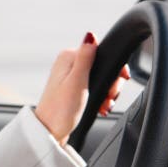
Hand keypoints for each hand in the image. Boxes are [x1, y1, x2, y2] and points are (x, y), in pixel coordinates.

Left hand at [33, 32, 129, 146]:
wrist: (50, 131)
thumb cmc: (61, 109)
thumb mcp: (77, 81)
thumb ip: (85, 58)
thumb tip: (90, 35)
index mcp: (69, 57)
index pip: (100, 52)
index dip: (113, 67)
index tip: (117, 82)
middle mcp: (69, 64)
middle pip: (102, 65)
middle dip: (111, 83)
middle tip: (109, 97)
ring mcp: (70, 76)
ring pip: (100, 78)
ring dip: (107, 92)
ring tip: (105, 105)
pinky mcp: (73, 88)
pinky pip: (94, 87)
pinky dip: (100, 97)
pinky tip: (101, 106)